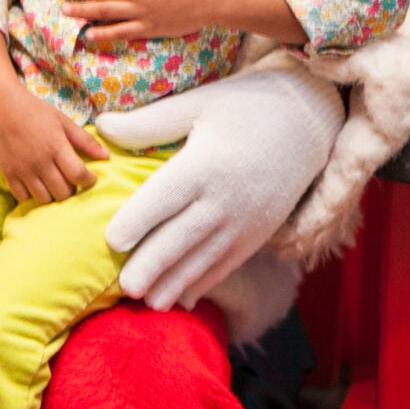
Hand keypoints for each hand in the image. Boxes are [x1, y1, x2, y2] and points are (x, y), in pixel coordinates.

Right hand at [0, 85, 109, 206]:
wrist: (3, 106)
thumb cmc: (36, 111)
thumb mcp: (63, 121)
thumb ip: (85, 140)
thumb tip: (106, 156)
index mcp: (56, 146)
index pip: (78, 175)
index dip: (89, 180)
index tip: (90, 177)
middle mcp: (40, 161)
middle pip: (63, 192)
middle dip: (72, 189)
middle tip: (70, 180)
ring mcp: (23, 170)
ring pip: (44, 199)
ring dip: (53, 194)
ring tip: (54, 183)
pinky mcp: (8, 174)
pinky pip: (23, 197)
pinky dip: (32, 195)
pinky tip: (36, 184)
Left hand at [96, 63, 345, 310]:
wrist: (308, 121)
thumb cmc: (244, 106)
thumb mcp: (198, 104)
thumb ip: (149, 122)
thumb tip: (101, 125)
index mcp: (206, 163)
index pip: (166, 197)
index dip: (138, 220)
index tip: (110, 240)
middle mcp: (226, 198)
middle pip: (183, 237)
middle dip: (153, 265)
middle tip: (126, 287)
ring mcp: (245, 221)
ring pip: (204, 259)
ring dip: (177, 283)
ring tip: (150, 304)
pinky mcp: (258, 234)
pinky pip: (226, 264)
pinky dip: (204, 283)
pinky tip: (183, 299)